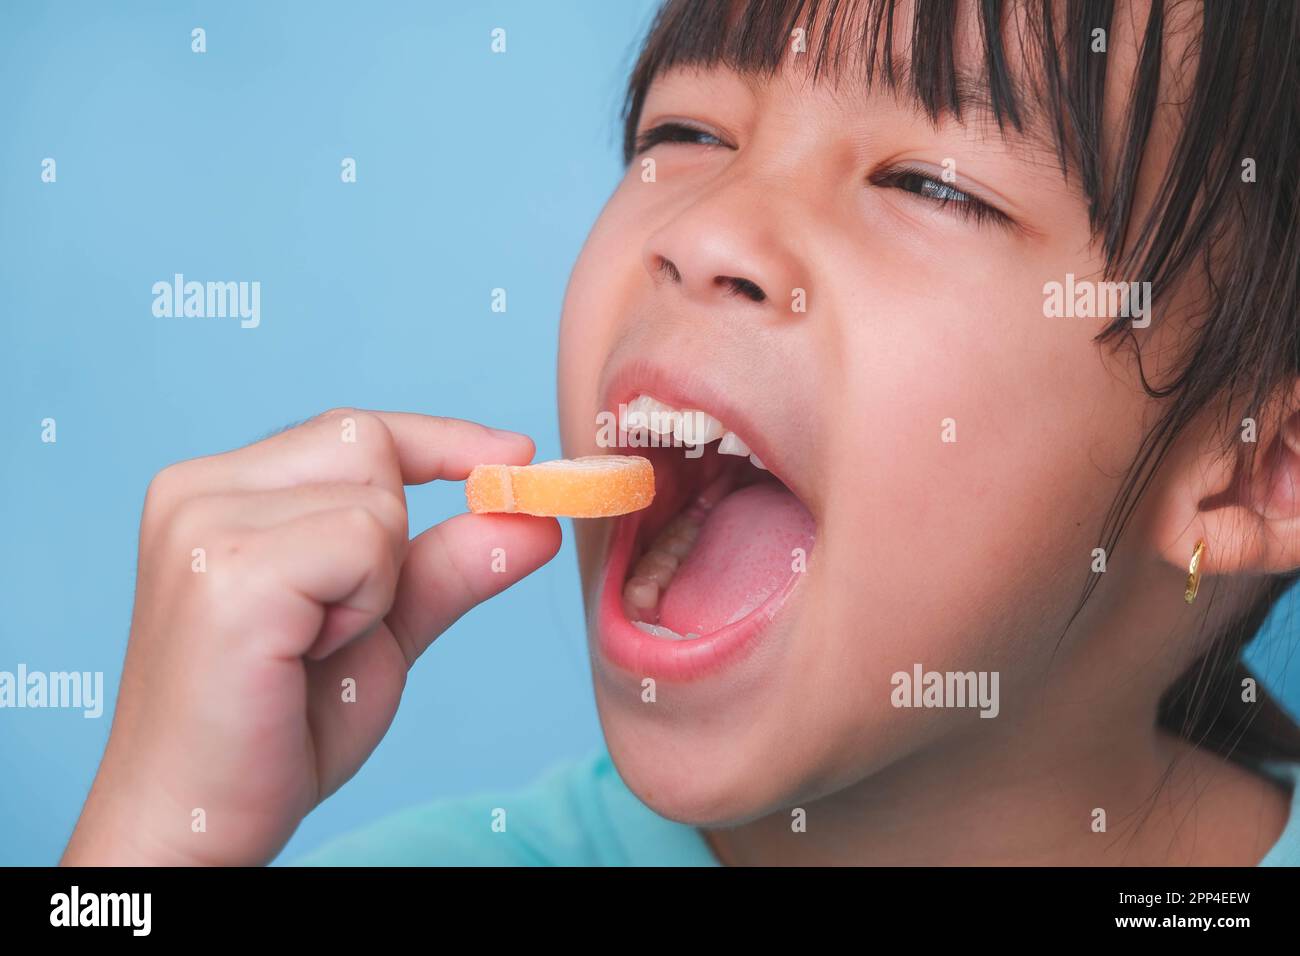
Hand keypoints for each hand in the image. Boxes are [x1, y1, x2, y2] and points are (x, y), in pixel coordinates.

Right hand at [61, 408, 559, 864]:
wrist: (198, 824)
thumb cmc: (279, 727)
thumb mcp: (380, 628)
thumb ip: (448, 565)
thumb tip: (536, 517)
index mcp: (216, 489)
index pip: (353, 428)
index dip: (441, 440)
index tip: (516, 455)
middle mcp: (196, 490)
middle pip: (368, 444)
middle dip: (390, 536)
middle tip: (336, 625)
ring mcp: (203, 527)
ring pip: (378, 500)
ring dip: (377, 584)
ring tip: (310, 648)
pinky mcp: (228, 575)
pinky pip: (366, 544)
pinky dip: (366, 606)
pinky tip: (306, 656)